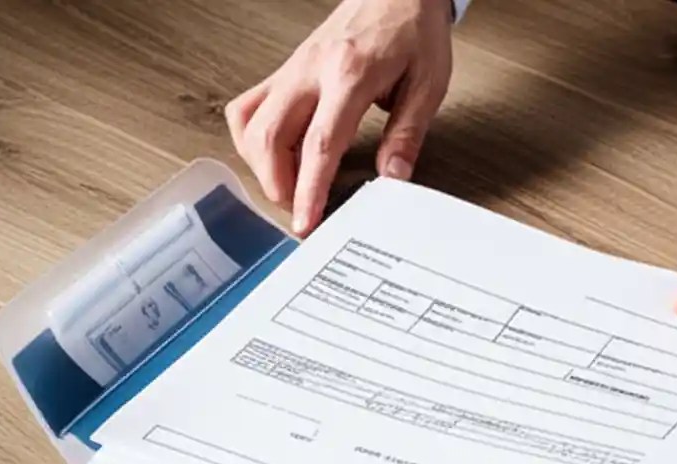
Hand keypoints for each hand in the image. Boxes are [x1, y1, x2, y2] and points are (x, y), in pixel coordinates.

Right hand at [225, 0, 453, 235]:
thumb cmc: (412, 31)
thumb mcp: (428, 84)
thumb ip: (408, 134)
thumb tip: (393, 178)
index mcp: (350, 74)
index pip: (320, 144)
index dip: (309, 189)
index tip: (306, 221)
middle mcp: (311, 71)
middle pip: (270, 137)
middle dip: (278, 185)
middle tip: (300, 211)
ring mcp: (292, 69)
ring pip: (249, 123)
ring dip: (260, 165)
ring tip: (288, 187)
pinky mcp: (285, 70)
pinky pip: (248, 106)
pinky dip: (251, 137)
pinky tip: (273, 154)